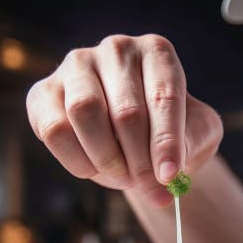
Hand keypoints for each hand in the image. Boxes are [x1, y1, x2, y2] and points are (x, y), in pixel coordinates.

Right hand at [26, 34, 222, 205]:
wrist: (136, 137)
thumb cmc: (168, 130)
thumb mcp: (198, 133)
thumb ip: (193, 140)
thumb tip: (168, 168)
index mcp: (157, 53)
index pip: (163, 97)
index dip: (167, 142)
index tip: (169, 176)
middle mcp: (116, 50)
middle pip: (126, 112)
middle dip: (141, 162)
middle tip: (152, 192)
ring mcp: (76, 67)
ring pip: (85, 113)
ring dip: (107, 159)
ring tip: (124, 179)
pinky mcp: (44, 92)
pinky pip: (54, 129)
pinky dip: (76, 160)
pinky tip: (95, 170)